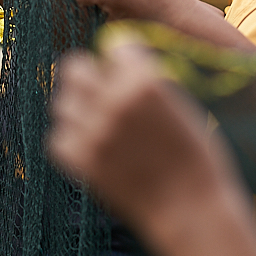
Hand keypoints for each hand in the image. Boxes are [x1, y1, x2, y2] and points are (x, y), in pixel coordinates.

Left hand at [49, 42, 239, 232]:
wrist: (190, 211)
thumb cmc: (197, 158)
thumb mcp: (183, 105)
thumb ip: (150, 79)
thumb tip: (122, 60)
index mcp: (145, 82)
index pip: (114, 45)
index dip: (123, 57)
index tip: (128, 69)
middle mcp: (112, 102)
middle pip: (75, 66)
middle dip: (90, 74)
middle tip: (105, 90)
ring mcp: (91, 133)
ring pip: (62, 102)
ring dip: (79, 107)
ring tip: (101, 122)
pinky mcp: (78, 161)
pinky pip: (58, 136)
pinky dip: (72, 138)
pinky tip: (94, 145)